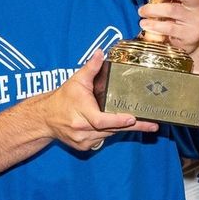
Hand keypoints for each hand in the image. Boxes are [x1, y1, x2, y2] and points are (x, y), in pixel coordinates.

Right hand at [40, 49, 157, 149]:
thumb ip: (90, 67)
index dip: (117, 120)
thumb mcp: (76, 80)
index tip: (132, 118)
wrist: (45, 118)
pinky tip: (116, 126)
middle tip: (152, 125)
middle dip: (134, 127)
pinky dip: (110, 132)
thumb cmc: (63, 98)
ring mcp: (83, 141)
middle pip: (111, 129)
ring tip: (143, 124)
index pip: (101, 120)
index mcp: (81, 112)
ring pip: (109, 135)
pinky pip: (103, 140)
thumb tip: (101, 52)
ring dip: (122, 129)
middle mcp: (82, 129)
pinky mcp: (84, 147)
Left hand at [137, 0, 198, 54]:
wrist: (188, 42)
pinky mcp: (188, 35)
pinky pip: (168, 28)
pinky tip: (145, 24)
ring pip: (172, 10)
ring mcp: (194, 20)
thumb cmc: (176, 15)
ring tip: (142, 11)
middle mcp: (197, 5)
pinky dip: (153, 25)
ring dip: (152, 10)